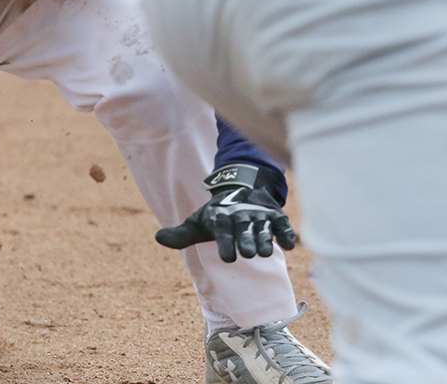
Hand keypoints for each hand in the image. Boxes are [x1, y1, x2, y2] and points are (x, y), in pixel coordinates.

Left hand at [155, 164, 296, 262]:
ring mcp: (260, 217)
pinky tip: (290, 245)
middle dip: (246, 241)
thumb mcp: (198, 223)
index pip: (222, 231)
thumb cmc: (218, 214)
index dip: (225, 243)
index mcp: (221, 219)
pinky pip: (283, 225)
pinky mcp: (276, 217)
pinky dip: (286, 233)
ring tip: (264, 252)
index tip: (227, 257)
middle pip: (245, 230)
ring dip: (265, 240)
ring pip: (264, 229)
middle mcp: (241, 217)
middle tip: (248, 253)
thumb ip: (180, 235)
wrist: (242, 189)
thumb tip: (157, 238)